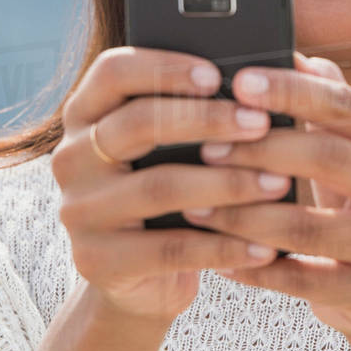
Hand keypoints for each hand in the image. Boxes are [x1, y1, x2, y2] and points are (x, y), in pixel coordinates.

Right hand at [50, 46, 289, 327]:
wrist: (141, 283)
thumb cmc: (171, 196)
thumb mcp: (172, 150)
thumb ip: (195, 112)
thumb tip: (266, 77)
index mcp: (86, 114)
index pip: (113, 71)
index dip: (165, 68)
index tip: (217, 74)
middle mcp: (72, 157)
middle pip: (137, 123)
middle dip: (207, 119)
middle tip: (261, 123)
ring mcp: (78, 211)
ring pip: (159, 186)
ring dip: (227, 183)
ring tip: (278, 182)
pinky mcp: (96, 261)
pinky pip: (169, 249)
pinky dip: (223, 246)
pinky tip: (264, 246)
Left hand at [181, 53, 350, 337]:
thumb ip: (330, 97)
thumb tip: (288, 50)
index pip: (348, 105)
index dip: (290, 91)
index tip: (237, 82)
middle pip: (327, 158)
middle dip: (256, 150)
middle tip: (204, 146)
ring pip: (306, 225)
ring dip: (241, 213)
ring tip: (195, 203)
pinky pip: (300, 279)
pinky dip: (252, 266)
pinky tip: (217, 253)